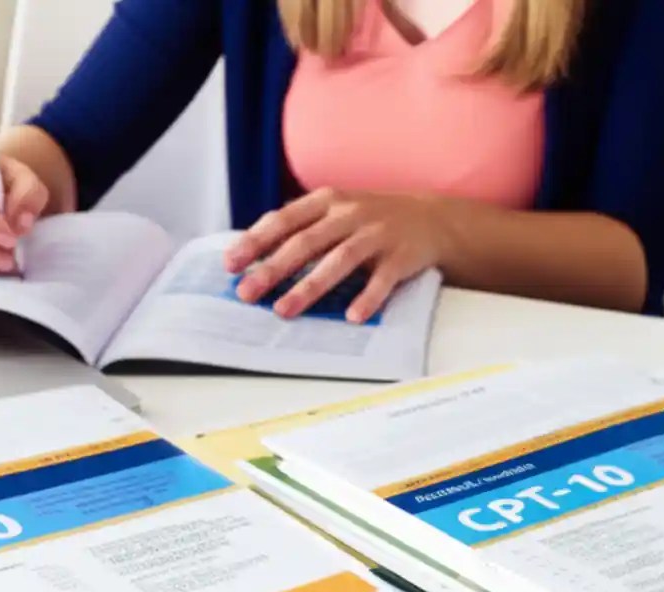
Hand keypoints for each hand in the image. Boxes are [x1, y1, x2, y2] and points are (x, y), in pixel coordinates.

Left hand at [223, 188, 451, 322]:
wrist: (432, 219)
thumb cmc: (370, 221)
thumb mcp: (335, 212)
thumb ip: (301, 229)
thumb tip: (254, 259)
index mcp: (327, 201)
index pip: (284, 219)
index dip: (255, 241)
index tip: (231, 263)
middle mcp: (350, 213)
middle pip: (306, 242)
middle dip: (273, 268)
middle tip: (247, 293)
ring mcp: (378, 234)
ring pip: (340, 260)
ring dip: (310, 286)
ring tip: (285, 310)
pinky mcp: (402, 256)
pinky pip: (383, 279)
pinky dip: (368, 297)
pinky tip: (352, 317)